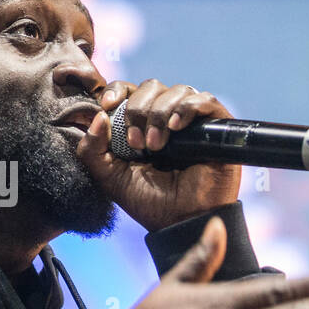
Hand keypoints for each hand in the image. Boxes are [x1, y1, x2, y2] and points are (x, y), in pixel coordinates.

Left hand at [77, 80, 240, 230]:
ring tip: (156, 147)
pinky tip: (176, 127)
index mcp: (140, 123)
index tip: (107, 105)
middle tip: (137, 144)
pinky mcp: (216, 127)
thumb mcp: (109, 177)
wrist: (180, 221)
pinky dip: (188, 108)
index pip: (128, 90)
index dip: (116, 91)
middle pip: (151, 87)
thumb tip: (98, 115)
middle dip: (138, 110)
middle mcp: (166, 117)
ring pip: (177, 91)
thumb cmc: (147, 202)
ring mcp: (192, 121)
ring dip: (160, 114)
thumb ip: (92, 150)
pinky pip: (205, 100)